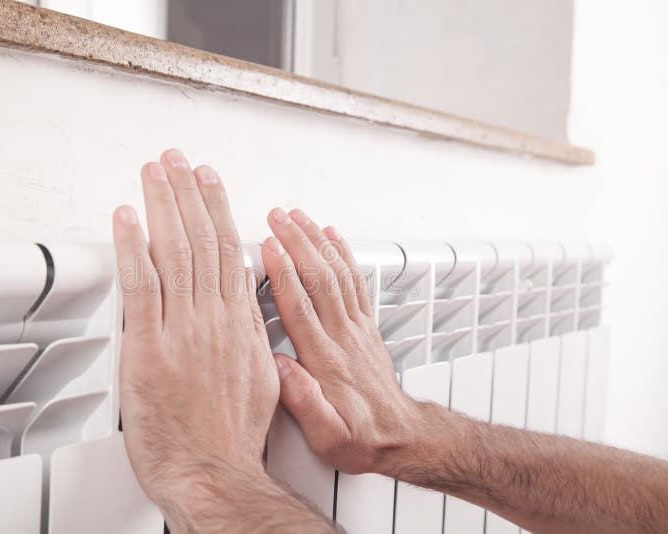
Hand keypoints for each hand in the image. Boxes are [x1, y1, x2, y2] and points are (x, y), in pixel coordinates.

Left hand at [113, 150, 278, 510]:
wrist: (216, 472)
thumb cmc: (233, 436)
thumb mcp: (261, 379)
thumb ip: (250, 336)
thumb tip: (246, 308)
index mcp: (240, 324)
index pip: (231, 250)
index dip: (218, 209)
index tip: (210, 182)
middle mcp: (214, 318)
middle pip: (202, 239)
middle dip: (189, 192)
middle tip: (178, 159)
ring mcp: (183, 331)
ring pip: (175, 252)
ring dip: (163, 204)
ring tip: (155, 171)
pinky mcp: (149, 348)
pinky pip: (141, 286)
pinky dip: (132, 246)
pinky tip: (125, 218)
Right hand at [262, 208, 425, 475]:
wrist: (400, 438)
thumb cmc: (361, 438)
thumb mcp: (328, 438)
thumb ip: (304, 403)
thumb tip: (279, 368)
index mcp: (327, 361)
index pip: (301, 308)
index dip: (284, 274)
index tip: (269, 247)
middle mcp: (343, 337)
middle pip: (319, 279)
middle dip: (297, 242)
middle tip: (277, 217)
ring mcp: (357, 328)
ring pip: (337, 273)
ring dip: (316, 241)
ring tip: (298, 216)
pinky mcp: (366, 326)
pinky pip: (356, 281)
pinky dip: (344, 254)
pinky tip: (333, 237)